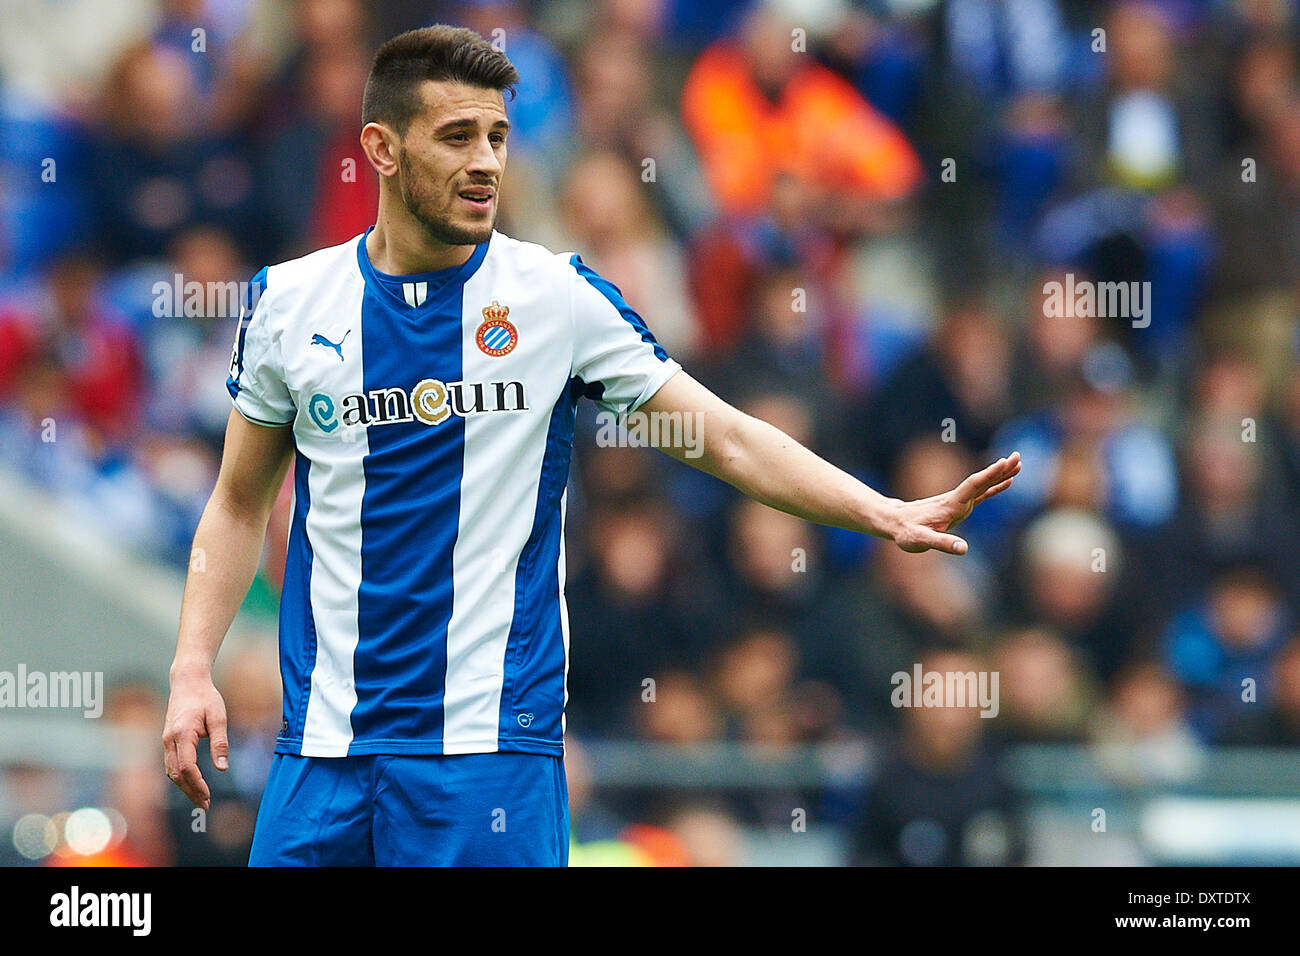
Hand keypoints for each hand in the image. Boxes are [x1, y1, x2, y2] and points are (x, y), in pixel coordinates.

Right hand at [162, 665, 228, 809]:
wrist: (187, 682)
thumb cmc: (206, 698)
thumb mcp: (218, 718)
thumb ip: (220, 743)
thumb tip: (222, 768)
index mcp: (182, 734)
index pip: (187, 767)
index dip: (197, 785)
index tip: (209, 796)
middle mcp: (169, 740)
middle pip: (177, 774)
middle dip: (191, 792)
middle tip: (206, 805)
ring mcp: (165, 741)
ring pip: (171, 772)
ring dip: (184, 787)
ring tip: (201, 799)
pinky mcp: (167, 741)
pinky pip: (170, 764)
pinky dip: (180, 778)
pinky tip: (191, 784)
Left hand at [890, 451, 1020, 554]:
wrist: (895, 522)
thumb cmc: (907, 532)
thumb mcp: (922, 541)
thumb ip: (943, 544)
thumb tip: (963, 549)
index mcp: (951, 505)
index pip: (973, 486)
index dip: (989, 475)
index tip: (1004, 463)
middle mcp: (957, 500)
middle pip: (982, 481)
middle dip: (1000, 469)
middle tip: (1017, 456)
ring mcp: (958, 501)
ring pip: (983, 485)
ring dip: (1001, 474)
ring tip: (1018, 464)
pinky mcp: (958, 506)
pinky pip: (981, 493)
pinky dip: (995, 486)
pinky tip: (1007, 482)